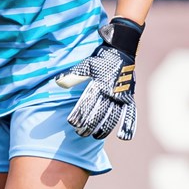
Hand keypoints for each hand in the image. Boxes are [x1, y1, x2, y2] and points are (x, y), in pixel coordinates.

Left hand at [53, 19, 139, 140]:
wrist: (122, 50)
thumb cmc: (101, 59)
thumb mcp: (86, 65)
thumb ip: (73, 76)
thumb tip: (58, 83)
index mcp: (99, 85)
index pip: (87, 105)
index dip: (80, 115)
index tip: (72, 124)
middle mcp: (110, 92)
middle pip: (99, 114)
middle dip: (89, 125)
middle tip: (80, 133)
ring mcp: (121, 96)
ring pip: (112, 117)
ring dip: (104, 128)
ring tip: (95, 137)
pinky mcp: (129, 97)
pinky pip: (131, 114)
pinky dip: (128, 126)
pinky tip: (124, 137)